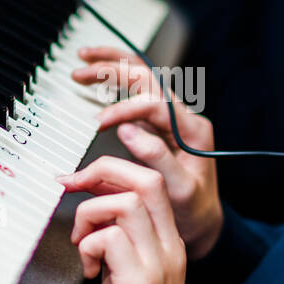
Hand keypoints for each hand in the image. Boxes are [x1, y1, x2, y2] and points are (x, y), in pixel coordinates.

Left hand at [59, 155, 187, 283]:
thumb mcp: (128, 276)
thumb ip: (118, 243)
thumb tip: (91, 214)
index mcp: (169, 243)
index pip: (151, 180)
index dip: (111, 170)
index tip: (81, 182)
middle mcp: (170, 248)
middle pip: (145, 179)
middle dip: (101, 173)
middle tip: (73, 190)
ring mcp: (158, 266)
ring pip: (126, 204)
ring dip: (91, 215)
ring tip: (82, 243)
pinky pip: (110, 240)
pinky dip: (88, 247)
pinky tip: (89, 270)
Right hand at [65, 47, 223, 260]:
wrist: (202, 222)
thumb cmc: (193, 210)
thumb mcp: (180, 190)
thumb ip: (157, 158)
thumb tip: (127, 129)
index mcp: (192, 131)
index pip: (154, 104)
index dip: (123, 109)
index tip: (98, 123)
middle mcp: (183, 118)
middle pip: (147, 78)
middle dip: (113, 69)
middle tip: (81, 71)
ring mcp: (169, 119)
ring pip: (141, 78)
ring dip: (112, 66)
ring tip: (84, 61)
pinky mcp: (156, 126)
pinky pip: (135, 94)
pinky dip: (114, 81)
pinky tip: (96, 78)